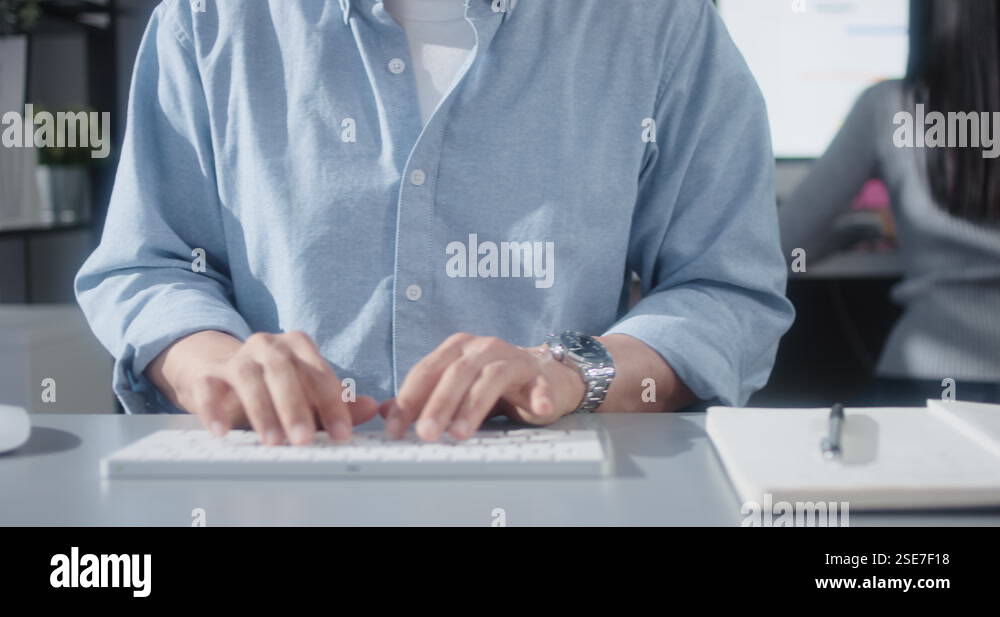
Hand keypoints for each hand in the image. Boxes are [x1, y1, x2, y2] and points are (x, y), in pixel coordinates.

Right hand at [147, 330, 376, 444]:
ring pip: (248, 376)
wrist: (219, 372)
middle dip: (297, 406)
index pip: (319, 373)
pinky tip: (223, 432)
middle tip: (305, 440)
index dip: (332, 405)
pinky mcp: (208, 373)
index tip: (342, 435)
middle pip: (284, 370)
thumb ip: (337, 404)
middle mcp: (267, 345)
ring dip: (262, 410)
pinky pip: (209, 388)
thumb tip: (370, 407)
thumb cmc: (273, 387)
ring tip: (272, 441)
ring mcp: (236, 356)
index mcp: (298, 346)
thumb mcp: (307, 396)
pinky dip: (215, 408)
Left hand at [381, 333, 585, 440]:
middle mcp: (482, 348)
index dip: (408, 400)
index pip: (426, 371)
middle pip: (456, 374)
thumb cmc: (493, 384)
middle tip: (425, 434)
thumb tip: (384, 412)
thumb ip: (423, 397)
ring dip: (473, 406)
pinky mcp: (540, 376)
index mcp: (456, 349)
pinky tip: (538, 409)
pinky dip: (539, 396)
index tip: (394, 430)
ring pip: (490, 378)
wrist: (545, 375)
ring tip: (460, 434)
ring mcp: (513, 359)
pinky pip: (539, 385)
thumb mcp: (455, 387)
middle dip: (438, 405)